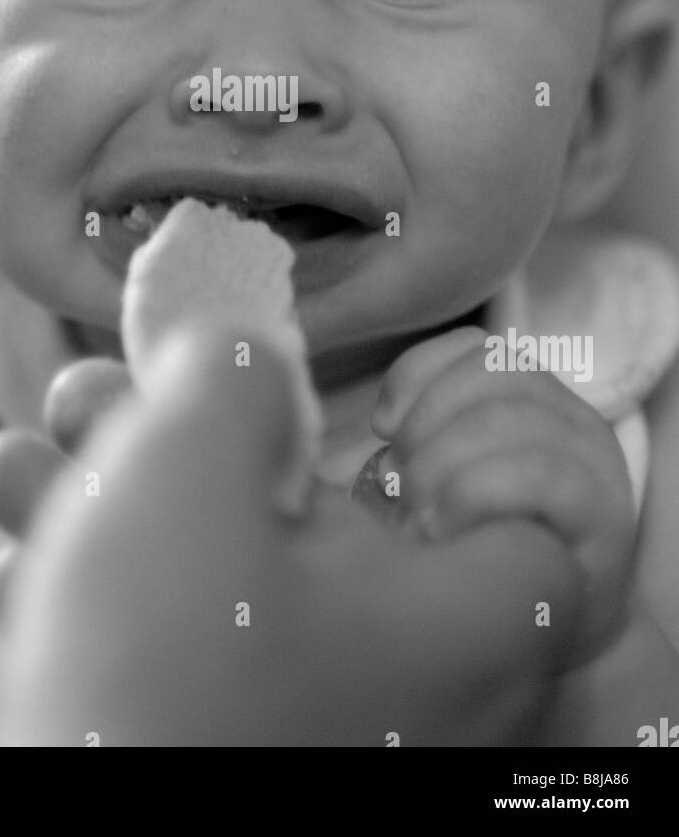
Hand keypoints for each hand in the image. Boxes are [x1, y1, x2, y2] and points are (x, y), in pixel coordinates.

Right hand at [0, 327, 581, 746]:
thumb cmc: (158, 672)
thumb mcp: (192, 472)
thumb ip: (229, 379)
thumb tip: (238, 355)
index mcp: (448, 623)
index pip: (521, 524)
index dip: (459, 446)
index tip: (371, 409)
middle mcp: (397, 689)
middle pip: (320, 523)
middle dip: (194, 440)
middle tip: (106, 398)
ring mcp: (306, 736)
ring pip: (223, 579)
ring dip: (114, 502)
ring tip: (21, 457)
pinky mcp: (218, 759)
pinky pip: (180, 654)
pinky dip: (104, 595)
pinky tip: (14, 558)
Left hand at [371, 326, 636, 665]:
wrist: (556, 630)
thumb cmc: (487, 550)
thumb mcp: (443, 483)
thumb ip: (416, 445)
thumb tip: (374, 436)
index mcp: (529, 397)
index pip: (473, 347)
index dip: (416, 372)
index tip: (380, 425)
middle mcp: (569, 415)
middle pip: (492, 369)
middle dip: (425, 419)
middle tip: (396, 479)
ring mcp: (592, 459)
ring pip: (509, 417)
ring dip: (441, 460)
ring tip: (414, 510)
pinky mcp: (604, 512)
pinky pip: (538, 473)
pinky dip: (474, 491)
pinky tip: (442, 526)